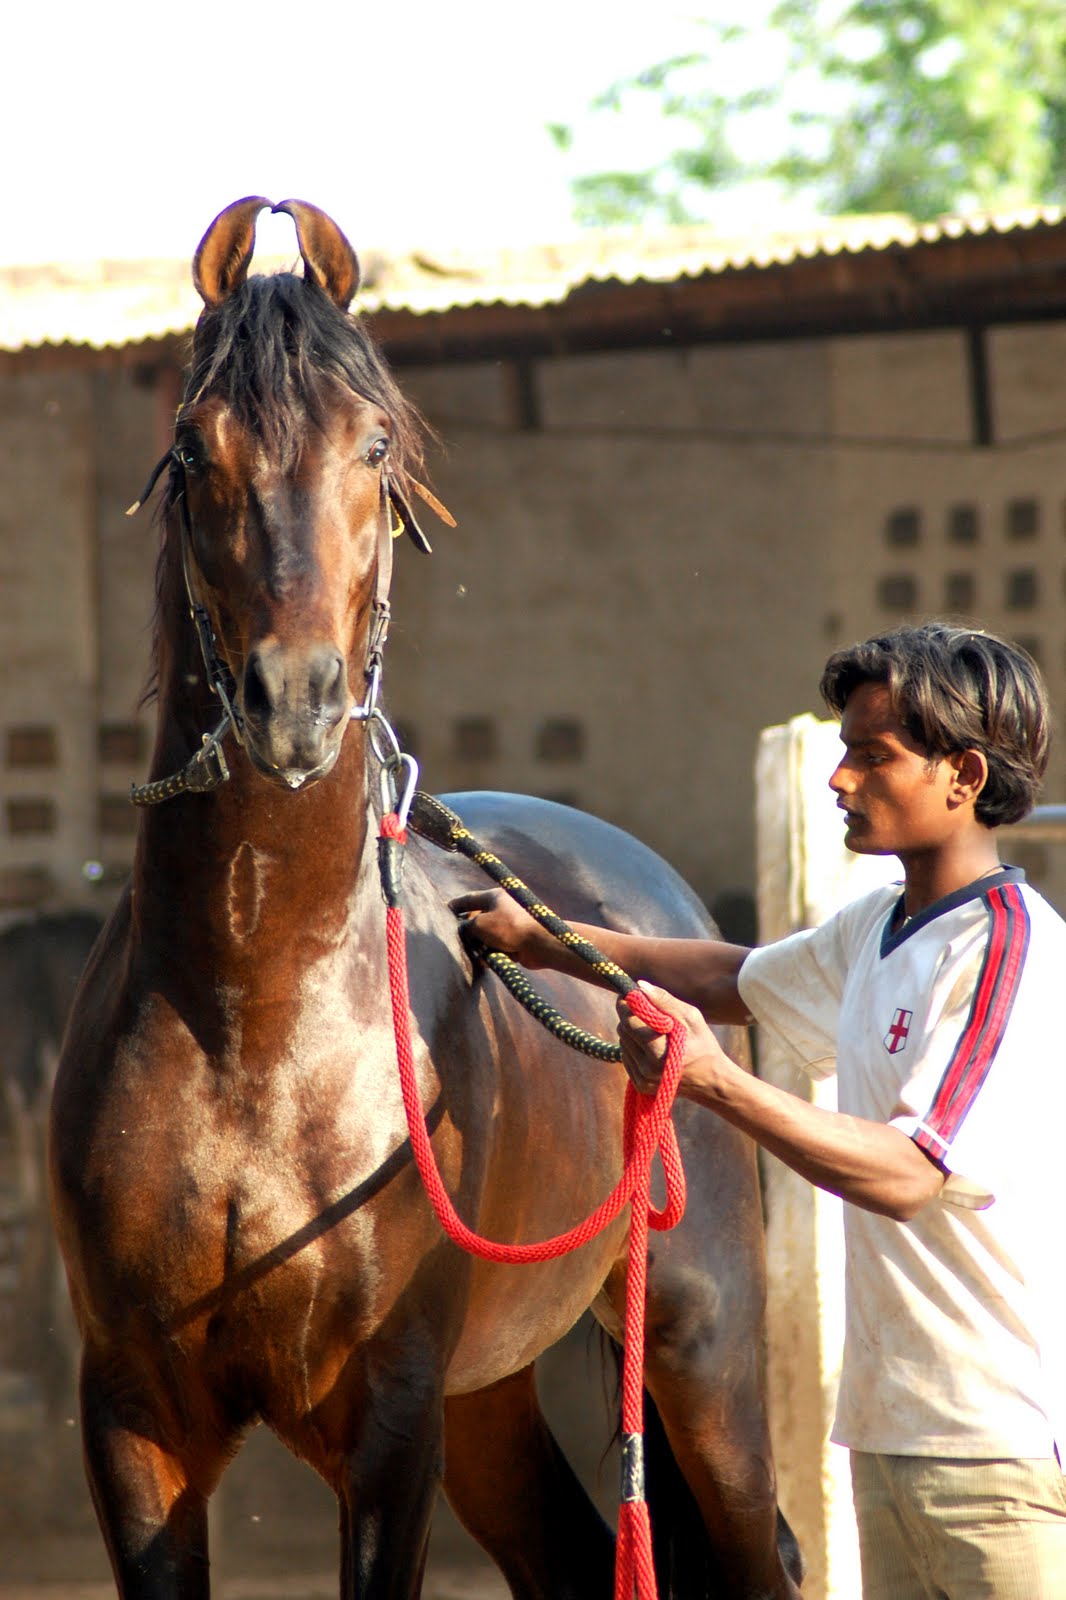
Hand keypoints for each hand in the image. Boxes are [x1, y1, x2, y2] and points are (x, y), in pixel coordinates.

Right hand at [448, 889, 547, 966]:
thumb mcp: (480, 924)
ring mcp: (509, 926)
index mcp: (494, 897)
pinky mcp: (514, 941)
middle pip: (477, 918)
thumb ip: (466, 926)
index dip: (456, 905)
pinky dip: (490, 953)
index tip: (444, 910)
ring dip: (478, 945)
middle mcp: (502, 909)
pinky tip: (484, 960)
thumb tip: (464, 931)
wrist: (538, 943)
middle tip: (455, 939)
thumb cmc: (509, 928)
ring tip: (470, 952)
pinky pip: (496, 947)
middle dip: (467, 930)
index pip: (470, 898)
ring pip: (486, 935)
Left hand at [616, 982, 724, 1099]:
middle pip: (623, 1030)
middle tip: (643, 1009)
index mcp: (661, 1052)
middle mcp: (648, 1068)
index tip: (629, 993)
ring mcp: (643, 1078)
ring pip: (622, 1042)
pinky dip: (634, 1046)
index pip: (629, 1022)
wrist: (710, 1081)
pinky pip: (626, 1056)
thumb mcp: (691, 1018)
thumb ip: (665, 1001)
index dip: (626, 1004)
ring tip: (652, 1030)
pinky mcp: (640, 1084)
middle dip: (630, 1016)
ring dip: (631, 1031)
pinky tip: (650, 1045)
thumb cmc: (703, 1045)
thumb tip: (640, 985)